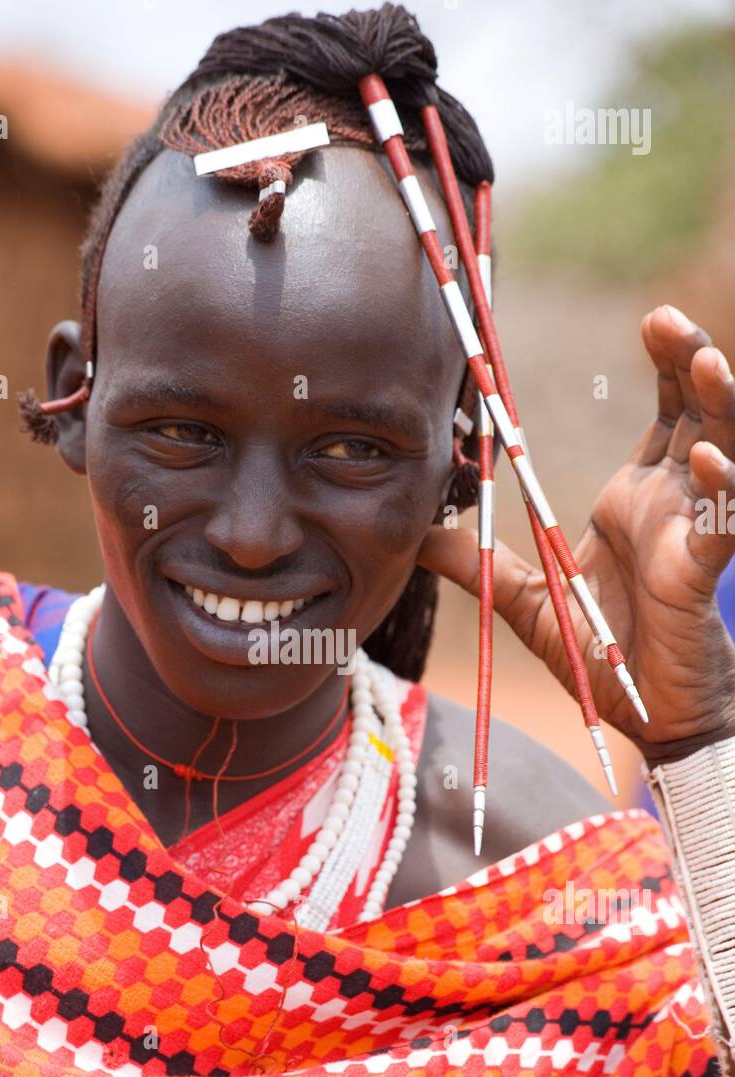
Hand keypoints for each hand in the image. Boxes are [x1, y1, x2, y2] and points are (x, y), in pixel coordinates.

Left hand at [417, 304, 734, 764]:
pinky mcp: (699, 576)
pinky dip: (720, 490)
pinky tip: (707, 460)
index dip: (667, 365)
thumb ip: (474, 561)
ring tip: (706, 365)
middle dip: (694, 362)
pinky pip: (720, 526)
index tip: (650, 321)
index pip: (666, 413)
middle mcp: (673, 504)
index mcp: (639, 497)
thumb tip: (414, 537)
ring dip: (720, 407)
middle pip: (701, 415)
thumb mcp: (524, 598)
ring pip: (725, 454)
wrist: (642, 713)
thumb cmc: (601, 652)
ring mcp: (691, 534)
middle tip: (670, 323)